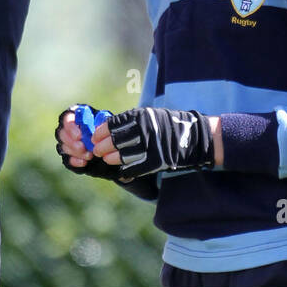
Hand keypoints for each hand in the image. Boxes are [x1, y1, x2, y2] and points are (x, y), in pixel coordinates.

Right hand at [56, 105, 124, 180]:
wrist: (107, 146)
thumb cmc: (104, 130)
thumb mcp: (104, 124)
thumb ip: (101, 121)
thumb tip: (99, 122)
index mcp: (75, 117)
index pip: (67, 119)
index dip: (71, 128)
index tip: (79, 136)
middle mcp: (67, 129)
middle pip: (62, 134)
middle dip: (72, 142)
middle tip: (83, 147)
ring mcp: (66, 143)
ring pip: (64, 147)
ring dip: (76, 152)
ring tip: (89, 155)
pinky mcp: (68, 156)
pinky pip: (67, 159)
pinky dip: (76, 161)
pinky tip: (84, 162)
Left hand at [89, 106, 214, 180]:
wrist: (192, 137)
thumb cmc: (167, 125)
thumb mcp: (149, 116)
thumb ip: (130, 121)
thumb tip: (106, 129)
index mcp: (140, 117)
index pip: (112, 125)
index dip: (100, 133)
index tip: (94, 137)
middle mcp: (143, 130)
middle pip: (114, 141)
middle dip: (102, 147)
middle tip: (97, 151)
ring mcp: (150, 146)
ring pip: (121, 155)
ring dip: (111, 158)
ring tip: (107, 159)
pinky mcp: (155, 161)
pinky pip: (133, 168)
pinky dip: (124, 170)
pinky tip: (120, 170)